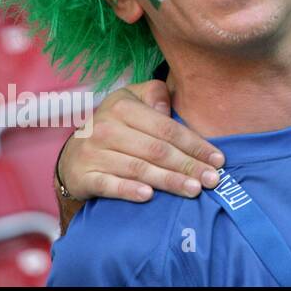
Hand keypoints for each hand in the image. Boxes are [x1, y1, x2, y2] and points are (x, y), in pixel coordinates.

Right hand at [60, 80, 223, 202]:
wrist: (73, 154)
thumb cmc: (116, 125)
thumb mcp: (132, 99)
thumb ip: (154, 94)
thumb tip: (166, 107)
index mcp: (122, 107)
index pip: (167, 129)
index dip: (195, 144)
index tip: (218, 159)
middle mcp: (106, 129)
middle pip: (157, 151)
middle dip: (189, 165)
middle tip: (212, 179)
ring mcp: (93, 153)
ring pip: (139, 169)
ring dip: (169, 181)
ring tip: (194, 189)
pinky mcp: (83, 176)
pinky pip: (109, 185)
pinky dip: (129, 190)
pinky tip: (149, 196)